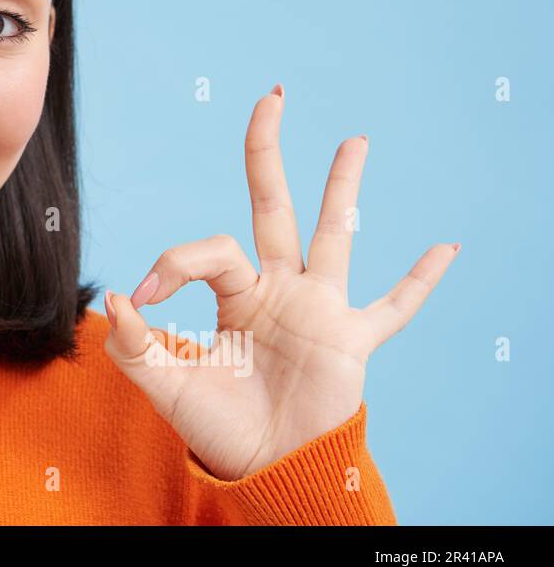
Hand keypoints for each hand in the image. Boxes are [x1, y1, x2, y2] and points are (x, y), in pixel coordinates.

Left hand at [103, 84, 458, 480]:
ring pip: (334, 235)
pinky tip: (447, 247)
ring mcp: (320, 310)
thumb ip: (137, 345)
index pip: (207, 250)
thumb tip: (118, 296)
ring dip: (344, 189)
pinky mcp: (352, 341)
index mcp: (234, 294)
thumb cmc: (219, 428)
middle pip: (273, 205)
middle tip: (271, 98)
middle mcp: (278, 288)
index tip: (145, 298)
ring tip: (354, 138)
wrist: (267, 469)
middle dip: (268, 153)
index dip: (173, 263)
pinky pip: (393, 307)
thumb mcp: (168, 386)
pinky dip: (420, 281)